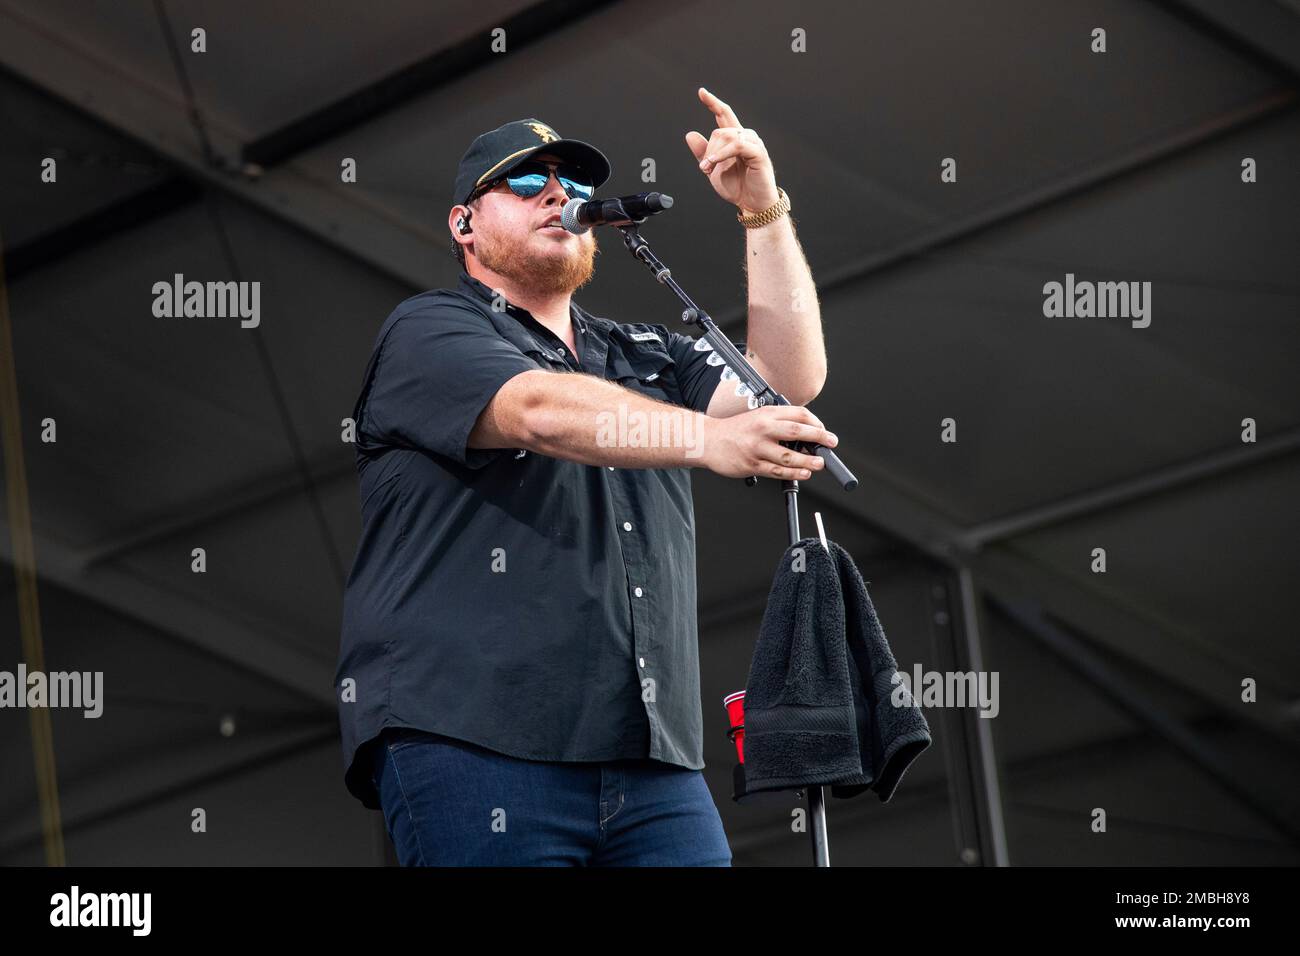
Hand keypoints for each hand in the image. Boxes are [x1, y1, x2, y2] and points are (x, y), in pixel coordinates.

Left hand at [684, 87, 780, 214]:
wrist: (752, 204)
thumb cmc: (737, 187)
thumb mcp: (713, 169)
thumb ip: (703, 152)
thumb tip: (689, 134)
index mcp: (735, 139)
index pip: (724, 115)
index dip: (713, 103)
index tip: (701, 92)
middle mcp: (746, 137)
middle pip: (720, 130)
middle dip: (708, 150)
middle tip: (704, 168)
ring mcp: (753, 144)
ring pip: (728, 136)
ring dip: (713, 154)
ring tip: (707, 169)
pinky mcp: (758, 153)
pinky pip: (737, 145)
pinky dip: (722, 154)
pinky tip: (714, 164)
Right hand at [700, 405, 837, 480]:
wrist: (708, 440)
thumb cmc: (735, 430)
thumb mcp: (758, 417)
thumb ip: (779, 423)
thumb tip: (806, 436)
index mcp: (767, 414)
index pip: (798, 414)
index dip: (816, 423)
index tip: (824, 432)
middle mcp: (763, 428)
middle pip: (797, 431)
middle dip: (819, 437)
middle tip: (831, 443)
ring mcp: (757, 447)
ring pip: (789, 456)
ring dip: (808, 461)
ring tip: (819, 463)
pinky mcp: (752, 464)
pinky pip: (777, 471)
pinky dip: (793, 473)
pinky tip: (803, 473)